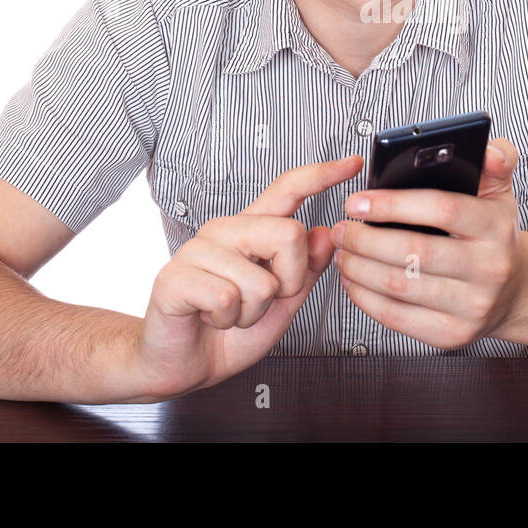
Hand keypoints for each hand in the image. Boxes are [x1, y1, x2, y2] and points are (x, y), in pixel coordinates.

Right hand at [132, 154, 362, 397]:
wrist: (185, 364)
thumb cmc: (229, 332)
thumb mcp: (282, 302)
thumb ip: (306, 270)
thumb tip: (326, 233)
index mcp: (251, 230)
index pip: (288, 190)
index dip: (321, 175)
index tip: (353, 163)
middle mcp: (225, 231)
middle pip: (289, 234)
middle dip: (288, 282)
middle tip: (260, 301)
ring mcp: (196, 250)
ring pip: (261, 279)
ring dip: (252, 313)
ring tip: (229, 313)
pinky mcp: (174, 276)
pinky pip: (227, 298)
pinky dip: (227, 321)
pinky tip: (209, 318)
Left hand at [330, 137, 523, 350]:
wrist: (514, 290)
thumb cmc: (494, 235)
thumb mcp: (500, 191)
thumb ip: (494, 159)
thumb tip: (489, 151)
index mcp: (495, 227)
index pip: (443, 209)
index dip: (393, 204)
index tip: (357, 201)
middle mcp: (489, 268)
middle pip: (414, 252)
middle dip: (365, 239)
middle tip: (340, 228)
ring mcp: (472, 306)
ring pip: (400, 286)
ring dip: (359, 268)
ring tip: (342, 251)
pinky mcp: (452, 334)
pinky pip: (398, 318)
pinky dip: (366, 298)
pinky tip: (354, 280)